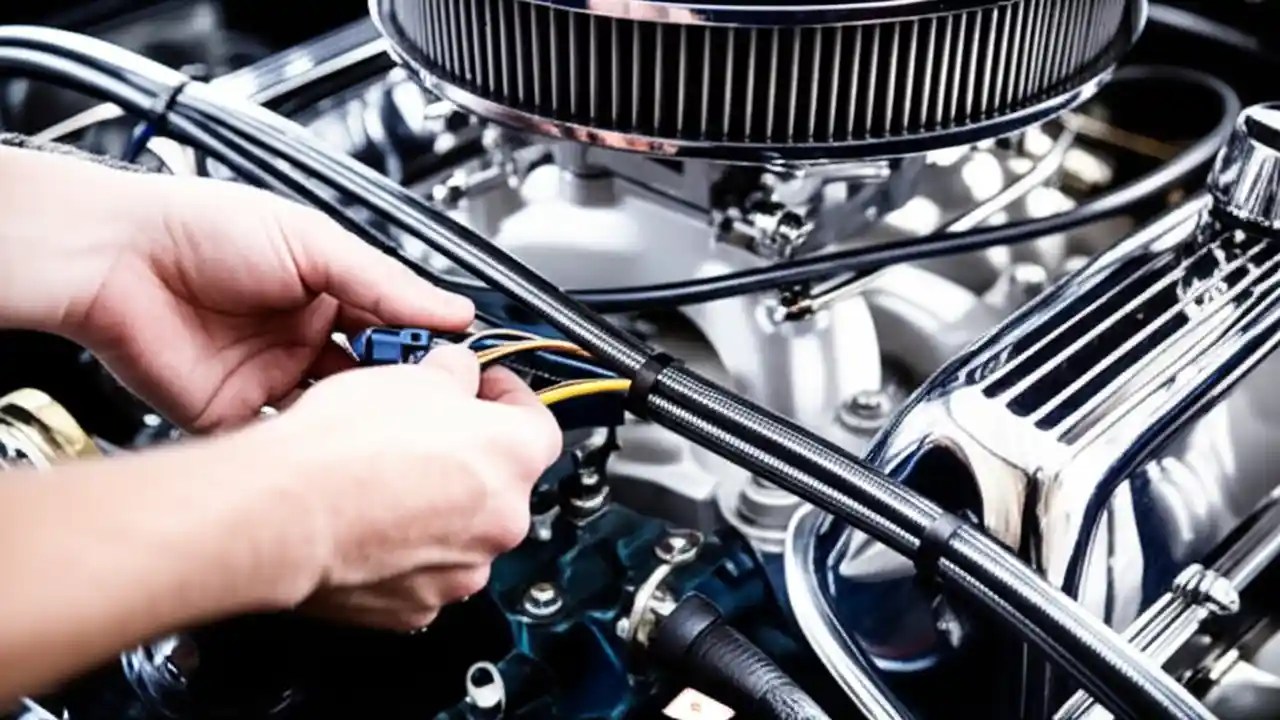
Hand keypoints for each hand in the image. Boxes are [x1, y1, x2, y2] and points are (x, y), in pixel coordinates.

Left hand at [0, 146, 473, 430]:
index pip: (396, 327)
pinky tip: (339, 445)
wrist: (114, 261)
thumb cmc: (199, 228)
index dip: (428, 349)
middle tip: (432, 401)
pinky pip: (286, 441)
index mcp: (329, 292)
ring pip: (336, 415)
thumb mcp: (313, 241)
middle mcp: (304, 338)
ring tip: (395, 428)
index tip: (462, 366)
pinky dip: (312, 449)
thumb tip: (452, 309)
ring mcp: (272, 379)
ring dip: (363, 423)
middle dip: (403, 392)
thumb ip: (385, 282)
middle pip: (373, 378)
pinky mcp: (237, 417)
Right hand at [260, 346, 561, 630]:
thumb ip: (454, 374)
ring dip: (436, 505)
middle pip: (501, 480)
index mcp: (515, 455)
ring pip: (462, 529)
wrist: (280, 513)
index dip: (509, 397)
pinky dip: (405, 549)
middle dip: (468, 454)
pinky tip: (370, 521)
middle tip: (423, 432)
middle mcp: (503, 520)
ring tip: (385, 477)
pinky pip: (424, 570)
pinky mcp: (419, 606)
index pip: (539, 419)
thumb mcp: (411, 375)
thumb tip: (458, 372)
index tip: (487, 388)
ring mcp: (463, 570)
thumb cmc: (342, 447)